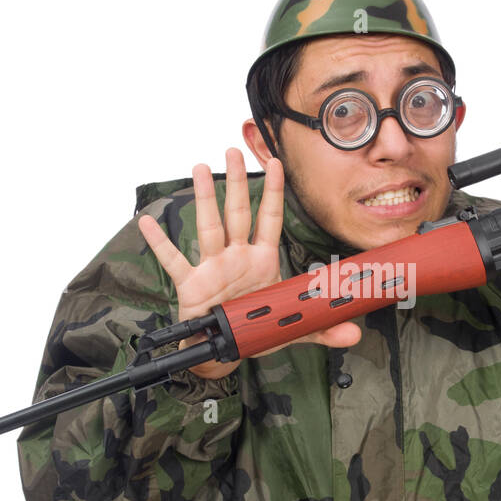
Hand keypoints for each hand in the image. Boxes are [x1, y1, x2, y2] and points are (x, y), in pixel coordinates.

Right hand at [138, 148, 361, 379]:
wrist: (223, 349)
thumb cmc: (252, 328)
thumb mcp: (290, 327)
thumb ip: (321, 328)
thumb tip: (353, 333)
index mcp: (262, 260)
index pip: (270, 219)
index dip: (274, 192)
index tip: (277, 162)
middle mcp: (237, 256)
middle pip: (238, 213)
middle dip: (237, 182)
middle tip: (232, 151)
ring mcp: (213, 267)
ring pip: (209, 227)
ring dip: (205, 198)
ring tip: (200, 167)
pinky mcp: (191, 285)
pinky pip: (174, 261)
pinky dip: (160, 243)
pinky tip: (147, 222)